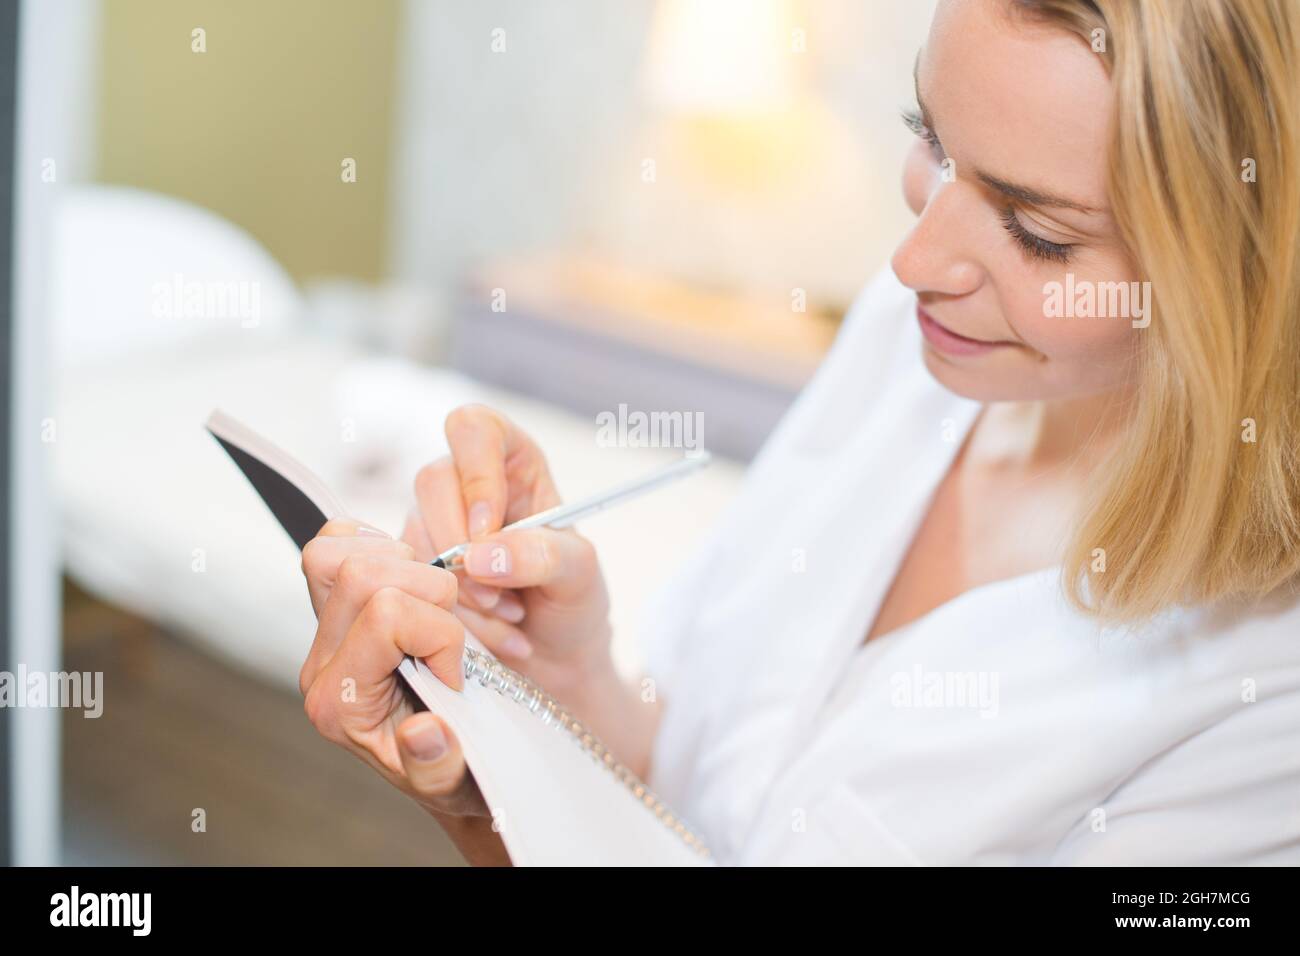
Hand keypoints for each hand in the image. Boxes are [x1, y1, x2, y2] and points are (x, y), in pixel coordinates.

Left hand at [298, 518, 487, 820]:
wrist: (443, 761)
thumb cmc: (450, 767)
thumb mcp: (453, 783)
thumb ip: (436, 765)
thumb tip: (421, 731)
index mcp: (341, 702)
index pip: (386, 615)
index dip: (440, 634)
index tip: (456, 676)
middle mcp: (321, 662)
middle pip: (361, 574)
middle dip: (427, 593)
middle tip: (449, 634)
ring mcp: (324, 629)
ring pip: (342, 551)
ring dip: (407, 567)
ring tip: (433, 612)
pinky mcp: (335, 603)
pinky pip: (334, 542)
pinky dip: (379, 545)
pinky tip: (411, 582)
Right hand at [403, 404, 613, 694]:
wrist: (553, 659)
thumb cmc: (572, 601)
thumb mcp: (578, 574)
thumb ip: (541, 554)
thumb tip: (481, 553)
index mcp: (513, 462)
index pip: (476, 428)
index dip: (476, 473)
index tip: (488, 529)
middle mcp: (467, 484)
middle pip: (432, 481)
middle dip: (460, 546)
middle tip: (499, 594)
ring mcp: (435, 525)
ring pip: (413, 536)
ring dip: (459, 591)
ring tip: (508, 617)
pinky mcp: (414, 568)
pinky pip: (407, 582)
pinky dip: (448, 617)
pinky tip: (486, 634)